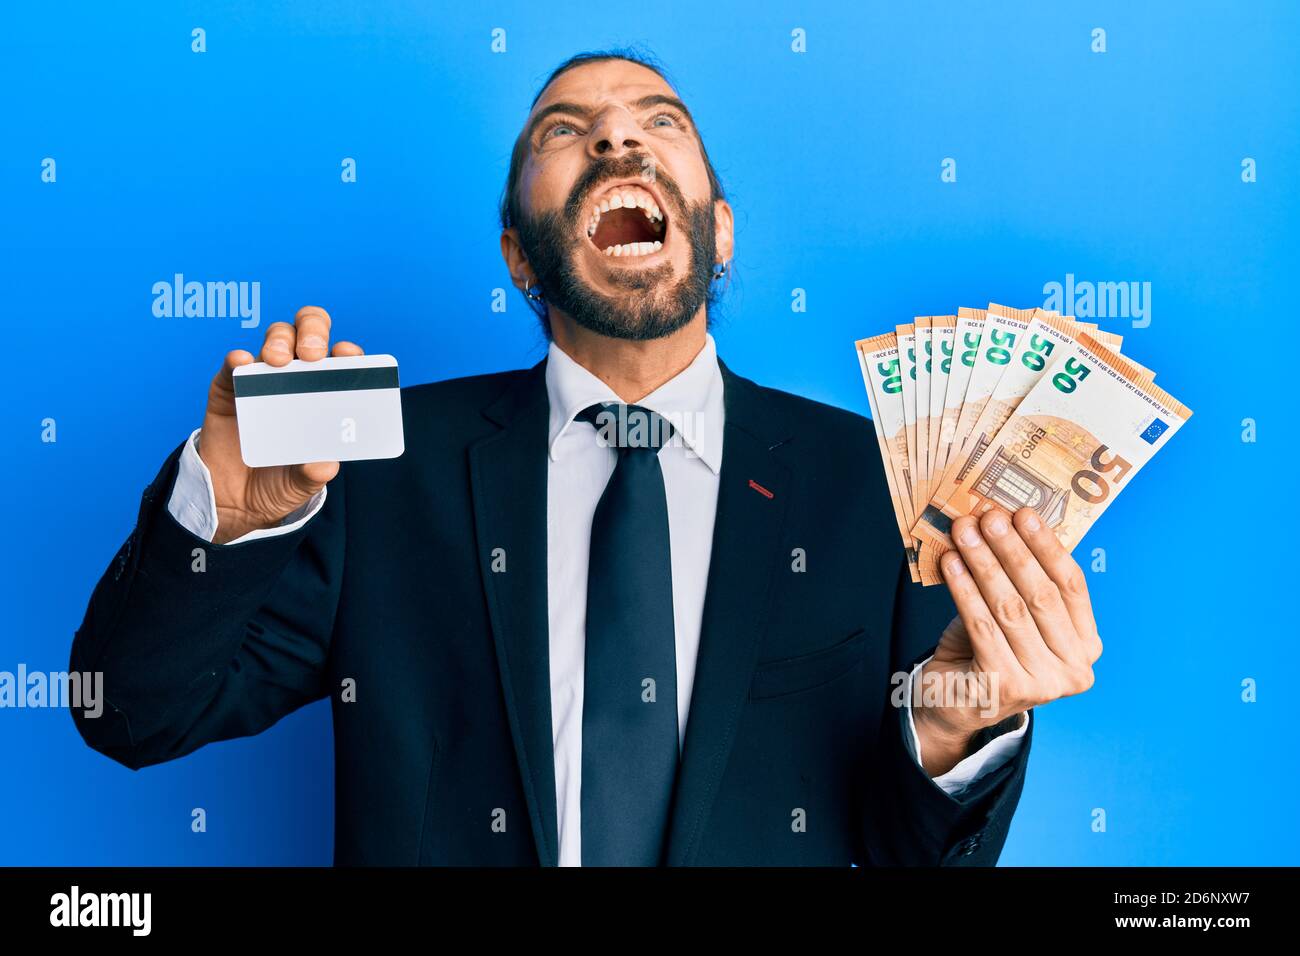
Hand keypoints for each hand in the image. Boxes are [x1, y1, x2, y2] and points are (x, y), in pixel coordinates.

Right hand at [198, 306, 363, 543]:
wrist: (236, 501)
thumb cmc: (280, 481)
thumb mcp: (302, 483)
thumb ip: (314, 473)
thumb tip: (325, 464)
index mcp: (327, 393)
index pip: (343, 361)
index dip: (348, 353)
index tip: (348, 357)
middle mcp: (299, 377)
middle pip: (310, 334)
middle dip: (313, 332)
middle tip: (311, 354)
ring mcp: (264, 378)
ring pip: (276, 338)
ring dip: (279, 340)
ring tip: (278, 360)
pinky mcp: (229, 386)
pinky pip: (233, 364)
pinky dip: (237, 358)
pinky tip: (240, 361)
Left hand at [911, 506, 1102, 775]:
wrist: (954, 704)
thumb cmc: (987, 651)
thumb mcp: (1015, 616)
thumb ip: (1021, 581)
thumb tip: (1007, 523)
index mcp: (1086, 646)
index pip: (1071, 586)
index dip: (1047, 546)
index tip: (1024, 514)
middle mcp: (1073, 669)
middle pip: (1040, 595)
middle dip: (1012, 550)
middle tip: (990, 517)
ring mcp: (1041, 684)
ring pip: (1009, 608)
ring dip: (984, 563)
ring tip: (965, 533)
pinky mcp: (1003, 687)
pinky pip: (981, 625)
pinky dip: (964, 589)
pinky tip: (951, 563)